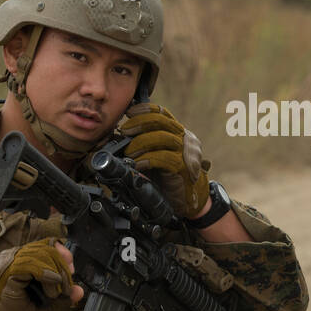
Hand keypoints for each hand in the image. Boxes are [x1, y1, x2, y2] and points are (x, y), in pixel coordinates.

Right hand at [0, 238, 83, 310]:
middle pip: (48, 248)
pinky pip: (32, 265)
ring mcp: (11, 261)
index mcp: (25, 258)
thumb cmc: (18, 309)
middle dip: (63, 266)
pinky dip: (47, 275)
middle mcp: (17, 255)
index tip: (71, 270)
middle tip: (67, 285)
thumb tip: (79, 290)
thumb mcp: (47, 298)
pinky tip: (51, 287)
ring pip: (43, 254)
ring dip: (57, 273)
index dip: (62, 254)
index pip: (48, 244)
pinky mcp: (8, 270)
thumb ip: (62, 291)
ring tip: (58, 291)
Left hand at [118, 103, 211, 217]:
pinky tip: (138, 164)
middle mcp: (185, 139)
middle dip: (139, 122)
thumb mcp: (157, 157)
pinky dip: (148, 159)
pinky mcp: (185, 167)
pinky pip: (164, 158)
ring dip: (141, 142)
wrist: (189, 201)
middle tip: (124, 131)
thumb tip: (120, 138)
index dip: (145, 109)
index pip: (163, 113)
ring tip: (128, 152)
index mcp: (178, 133)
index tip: (129, 112)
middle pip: (161, 121)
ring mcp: (187, 152)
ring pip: (162, 137)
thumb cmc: (169, 179)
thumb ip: (146, 145)